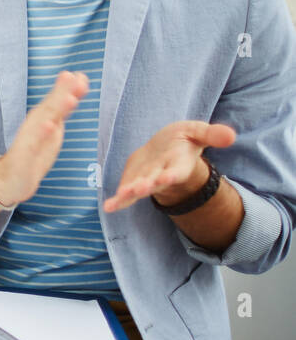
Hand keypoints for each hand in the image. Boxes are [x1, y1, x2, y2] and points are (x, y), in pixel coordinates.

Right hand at [0, 70, 88, 206]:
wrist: (10, 179)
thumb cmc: (34, 151)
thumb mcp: (53, 127)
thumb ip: (64, 106)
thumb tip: (80, 82)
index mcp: (44, 118)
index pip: (57, 100)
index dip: (68, 88)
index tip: (82, 75)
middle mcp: (35, 125)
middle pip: (50, 107)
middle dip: (61, 92)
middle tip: (71, 77)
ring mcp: (28, 140)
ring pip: (43, 122)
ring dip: (54, 110)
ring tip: (69, 99)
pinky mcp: (23, 157)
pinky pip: (33, 145)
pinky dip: (41, 135)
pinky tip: (49, 126)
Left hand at [103, 121, 235, 212]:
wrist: (164, 149)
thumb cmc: (182, 140)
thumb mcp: (197, 132)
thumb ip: (212, 135)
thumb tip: (231, 135)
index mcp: (179, 163)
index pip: (178, 170)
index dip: (173, 174)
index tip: (169, 176)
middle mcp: (163, 175)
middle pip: (156, 182)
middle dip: (149, 185)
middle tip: (140, 188)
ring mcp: (146, 180)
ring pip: (139, 189)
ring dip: (131, 193)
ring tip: (123, 195)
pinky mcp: (132, 181)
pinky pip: (124, 194)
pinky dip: (117, 201)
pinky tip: (108, 207)